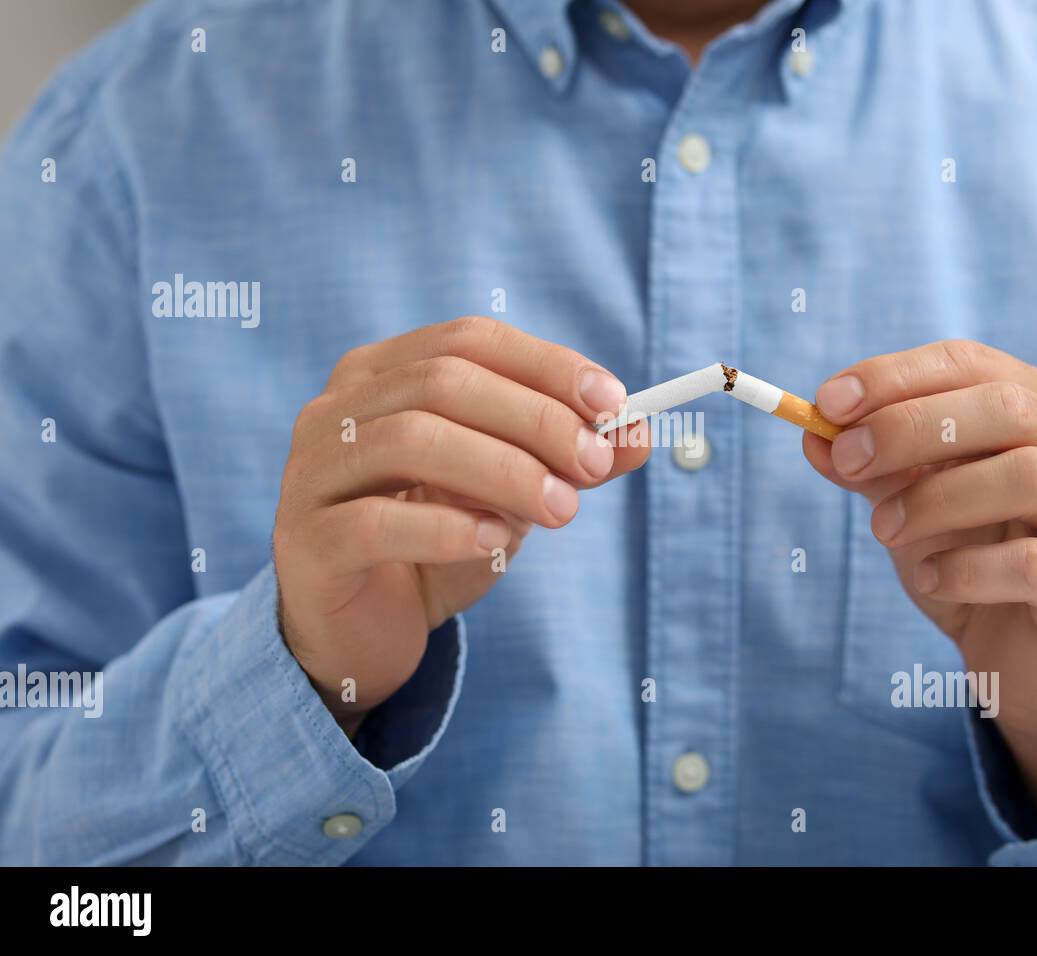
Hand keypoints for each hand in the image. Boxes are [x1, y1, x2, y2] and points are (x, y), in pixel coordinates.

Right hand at [272, 316, 649, 735]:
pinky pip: (376, 521)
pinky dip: (446, 526)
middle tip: (595, 463)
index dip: (545, 365)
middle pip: (442, 382)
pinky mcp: (306, 541)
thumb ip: (566, 462)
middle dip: (534, 419)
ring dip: (502, 470)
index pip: (468, 341)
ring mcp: (311, 472)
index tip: (613, 403)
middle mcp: (336, 408)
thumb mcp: (510, 496)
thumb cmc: (435, 545)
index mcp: (382, 374)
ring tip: (562, 509)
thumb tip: (641, 433)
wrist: (365, 630)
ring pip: (410, 440)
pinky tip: (495, 540)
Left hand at [805, 340, 1036, 829]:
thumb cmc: (968, 562)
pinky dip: (968, 568)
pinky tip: (932, 581)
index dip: (896, 376)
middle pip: (1007, 407)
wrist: (1020, 663)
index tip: (827, 402)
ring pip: (1028, 475)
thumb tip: (813, 432)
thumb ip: (868, 468)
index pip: (972, 364)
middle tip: (847, 460)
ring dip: (936, 497)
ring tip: (883, 531)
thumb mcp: (907, 505)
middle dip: (911, 426)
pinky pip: (1034, 563)